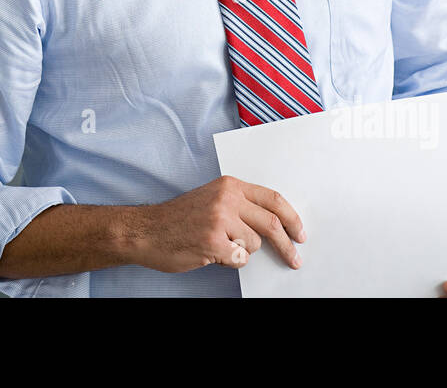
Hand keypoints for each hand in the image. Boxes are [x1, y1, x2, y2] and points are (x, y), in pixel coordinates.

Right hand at [127, 175, 305, 272]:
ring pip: (254, 244)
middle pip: (272, 223)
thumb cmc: (178, 218)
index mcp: (229, 185)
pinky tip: (211, 252)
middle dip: (287, 244)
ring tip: (219, 244)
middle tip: (294, 257)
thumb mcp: (211, 198)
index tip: (300, 233)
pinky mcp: (214, 242)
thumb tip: (273, 224)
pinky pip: (239, 259)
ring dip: (242, 251)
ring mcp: (220, 220)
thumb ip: (240, 205)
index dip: (292, 218)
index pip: (273, 199)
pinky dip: (229, 260)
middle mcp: (227, 198)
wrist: (146, 231)